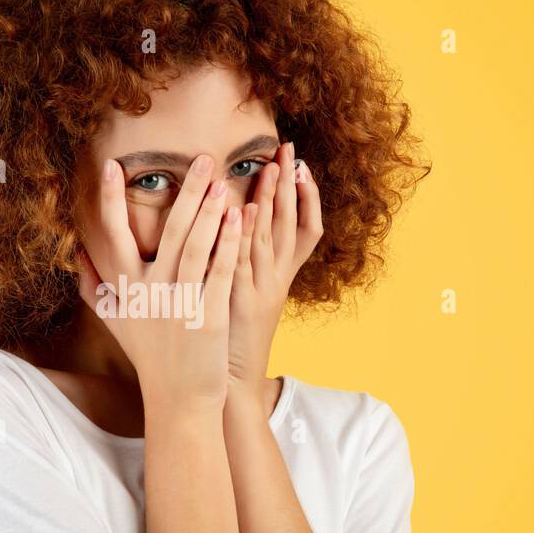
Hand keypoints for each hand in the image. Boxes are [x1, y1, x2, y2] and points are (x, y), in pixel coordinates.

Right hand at [77, 154, 242, 410]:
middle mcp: (150, 294)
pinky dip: (229, 243)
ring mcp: (179, 305)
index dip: (110, 201)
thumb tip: (76, 253)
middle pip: (167, 233)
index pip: (113, 236)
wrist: (179, 398)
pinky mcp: (208, 316)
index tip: (112, 167)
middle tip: (202, 158)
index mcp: (126, 290)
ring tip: (222, 180)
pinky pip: (219, 271)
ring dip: (210, 210)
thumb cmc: (149, 356)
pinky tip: (241, 216)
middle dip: (185, 193)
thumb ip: (93, 286)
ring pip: (195, 247)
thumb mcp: (115, 321)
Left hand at [227, 141, 322, 404]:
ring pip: (271, 237)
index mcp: (279, 276)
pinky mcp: (242, 301)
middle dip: (290, 185)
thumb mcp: (240, 297)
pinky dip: (247, 234)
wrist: (231, 383)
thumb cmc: (228, 339)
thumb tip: (227, 233)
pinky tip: (246, 208)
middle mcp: (276, 279)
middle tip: (289, 149)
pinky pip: (245, 261)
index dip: (306, 198)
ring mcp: (262, 289)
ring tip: (274, 166)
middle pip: (290, 224)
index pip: (302, 229)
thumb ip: (237, 265)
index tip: (301, 166)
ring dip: (273, 200)